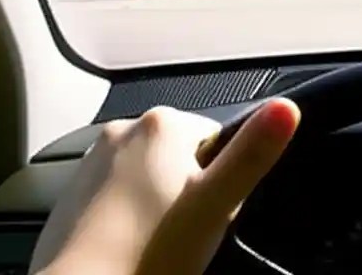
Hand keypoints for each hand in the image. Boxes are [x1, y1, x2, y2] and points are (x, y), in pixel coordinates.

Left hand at [30, 99, 298, 274]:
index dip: (221, 180)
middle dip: (189, 190)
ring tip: (154, 242)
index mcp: (164, 124)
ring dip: (157, 203)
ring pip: (149, 176)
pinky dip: (128, 217)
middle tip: (184, 231)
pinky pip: (117, 196)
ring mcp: (93, 159)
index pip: (218, 140)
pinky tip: (130, 244)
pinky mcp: (73, 190)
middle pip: (182, 157)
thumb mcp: (217, 204)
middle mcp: (124, 130)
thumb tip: (288, 108)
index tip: (209, 212)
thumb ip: (253, 154)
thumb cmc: (149, 252)